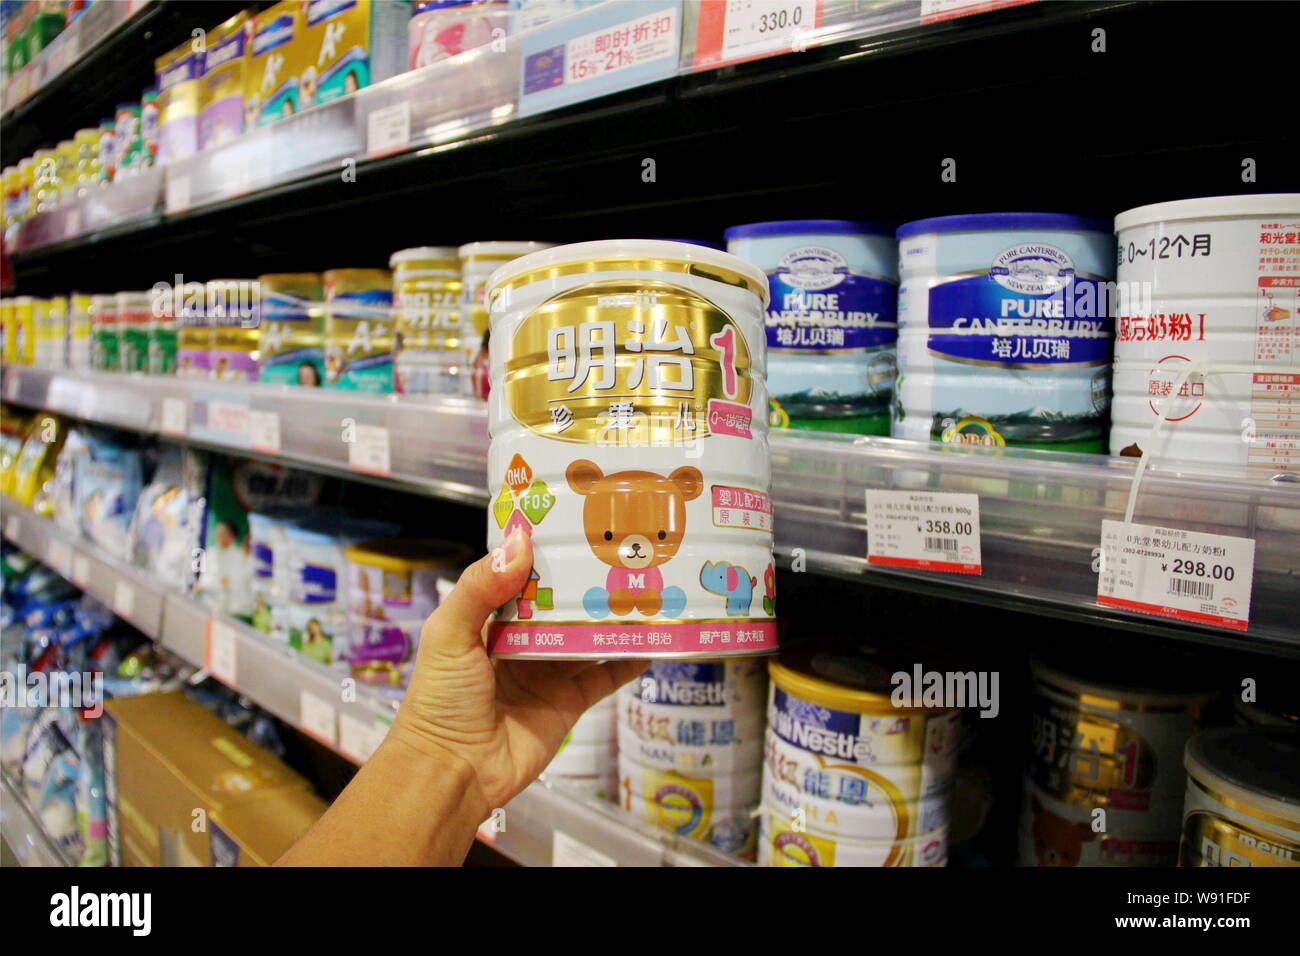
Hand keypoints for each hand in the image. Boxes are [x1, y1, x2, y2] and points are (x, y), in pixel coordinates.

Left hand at [390, 529, 645, 810]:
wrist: (454, 771)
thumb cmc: (440, 700)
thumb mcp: (450, 634)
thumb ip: (480, 587)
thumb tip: (520, 543)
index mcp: (486, 620)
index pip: (520, 576)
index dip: (544, 553)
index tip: (575, 523)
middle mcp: (520, 642)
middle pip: (561, 604)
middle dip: (586, 582)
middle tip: (623, 550)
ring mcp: (548, 672)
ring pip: (587, 636)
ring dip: (612, 616)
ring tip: (646, 586)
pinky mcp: (569, 702)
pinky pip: (605, 676)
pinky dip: (628, 659)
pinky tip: (652, 640)